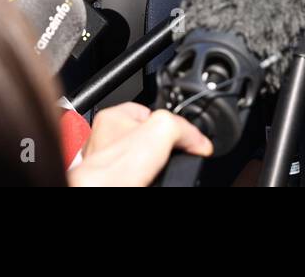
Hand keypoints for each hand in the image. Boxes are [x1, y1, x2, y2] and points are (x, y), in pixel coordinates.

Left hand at [67, 103, 213, 186]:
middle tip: (168, 159)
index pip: (149, 111)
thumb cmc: (117, 166)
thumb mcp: (163, 128)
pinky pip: (137, 178)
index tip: (182, 137)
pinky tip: (149, 182)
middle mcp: (105, 139)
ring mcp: (107, 164)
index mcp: (112, 116)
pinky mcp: (113, 182)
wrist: (106, 193)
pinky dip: (146, 180)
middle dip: (161, 150)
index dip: (169, 124)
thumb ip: (182, 127)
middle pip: (147, 139)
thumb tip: (199, 141)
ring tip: (158, 174)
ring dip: (153, 169)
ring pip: (142, 162)